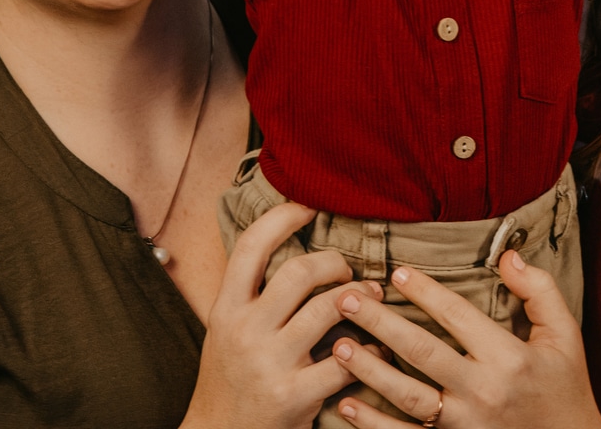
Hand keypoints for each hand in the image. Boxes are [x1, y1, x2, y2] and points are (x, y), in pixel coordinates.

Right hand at [180, 202, 368, 428]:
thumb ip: (251, 293)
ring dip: (361, 298)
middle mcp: (245, 331)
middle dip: (335, 263)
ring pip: (329, 309)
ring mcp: (270, 363)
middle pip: (301, 271)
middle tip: (348, 270)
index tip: (307, 206)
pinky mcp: (294, 396)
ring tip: (372, 298)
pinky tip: (375, 349)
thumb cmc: (229, 378)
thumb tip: (286, 240)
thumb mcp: (225, 329)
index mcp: (226, 309)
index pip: (250, 247)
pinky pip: (345, 361)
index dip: (282, 217)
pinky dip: (370, 351)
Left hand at [327, 250, 600, 428]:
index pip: (457, 316)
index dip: (424, 291)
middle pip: (421, 351)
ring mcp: (465, 424)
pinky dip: (372, 423)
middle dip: (379, 322)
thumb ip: (539, 291)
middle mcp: (483, 391)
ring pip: (406, 395)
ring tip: (337, 345)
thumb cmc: (565, 388)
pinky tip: (346, 403)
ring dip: (368, 370)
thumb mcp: (565, 335)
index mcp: (509, 357)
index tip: (396, 272)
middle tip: (346, 298)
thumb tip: (507, 257)